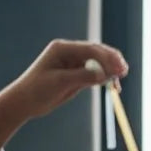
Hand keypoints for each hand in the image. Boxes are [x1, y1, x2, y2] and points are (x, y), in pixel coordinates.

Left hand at [0, 40, 126, 150]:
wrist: (25, 102)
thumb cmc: (37, 89)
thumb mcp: (60, 82)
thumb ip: (83, 76)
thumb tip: (104, 74)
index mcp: (62, 49)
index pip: (90, 49)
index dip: (107, 58)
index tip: (119, 68)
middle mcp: (69, 53)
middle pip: (97, 53)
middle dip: (112, 61)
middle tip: (125, 71)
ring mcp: (74, 63)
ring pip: (99, 63)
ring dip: (111, 70)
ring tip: (121, 79)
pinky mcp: (77, 74)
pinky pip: (96, 73)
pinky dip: (106, 78)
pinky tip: (113, 86)